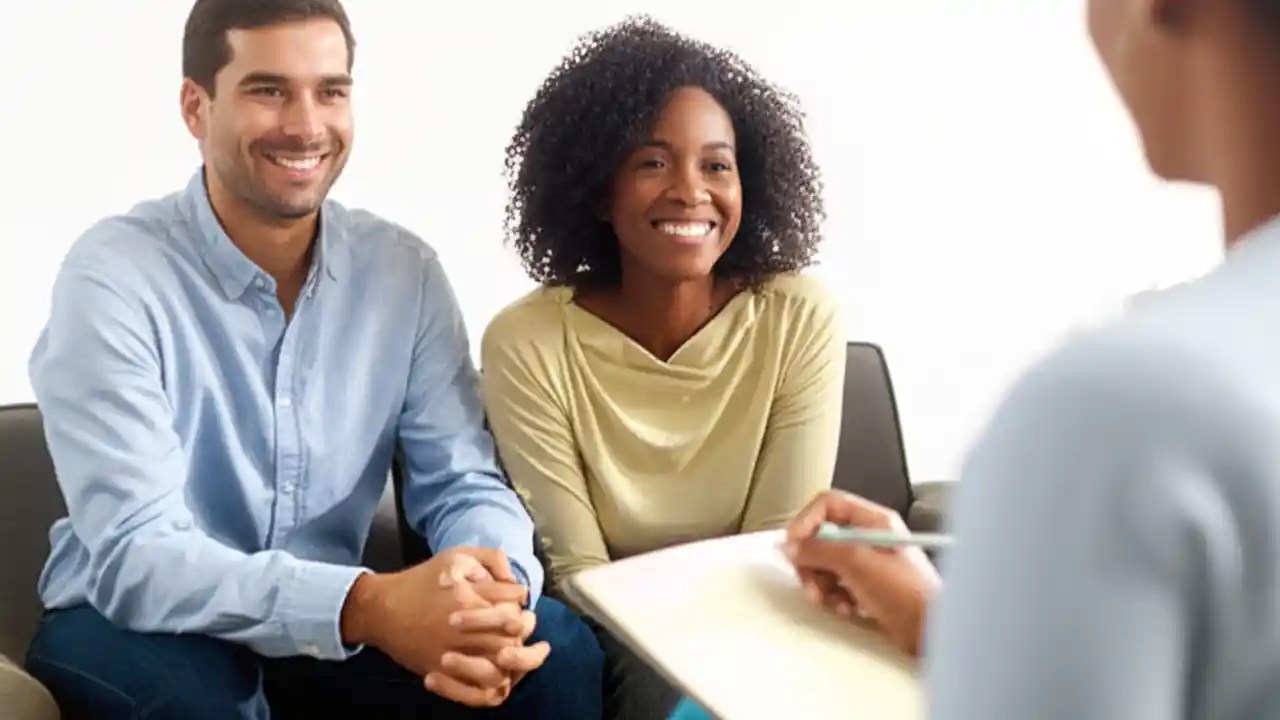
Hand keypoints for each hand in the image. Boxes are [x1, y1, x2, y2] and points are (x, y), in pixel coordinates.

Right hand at [428, 555, 549, 698]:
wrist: (381, 610)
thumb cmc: (421, 580)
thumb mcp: (455, 556)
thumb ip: (489, 558)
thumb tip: (512, 577)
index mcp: (467, 597)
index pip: (513, 601)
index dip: (520, 598)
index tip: (517, 596)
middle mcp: (461, 627)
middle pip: (511, 634)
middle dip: (520, 628)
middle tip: (519, 623)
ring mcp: (451, 652)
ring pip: (499, 663)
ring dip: (511, 655)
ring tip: (510, 646)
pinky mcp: (442, 670)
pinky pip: (476, 687)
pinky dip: (492, 682)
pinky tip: (497, 671)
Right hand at [784, 490, 940, 655]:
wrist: (933, 631)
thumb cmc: (912, 594)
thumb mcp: (858, 564)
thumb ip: (820, 550)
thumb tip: (791, 545)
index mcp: (873, 520)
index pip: (828, 505)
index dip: (806, 522)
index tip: (794, 545)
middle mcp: (869, 537)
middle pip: (822, 535)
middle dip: (811, 560)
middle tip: (810, 580)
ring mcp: (868, 563)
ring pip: (826, 563)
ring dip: (821, 583)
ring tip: (830, 598)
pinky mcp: (867, 586)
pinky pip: (836, 584)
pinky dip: (834, 597)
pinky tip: (847, 607)